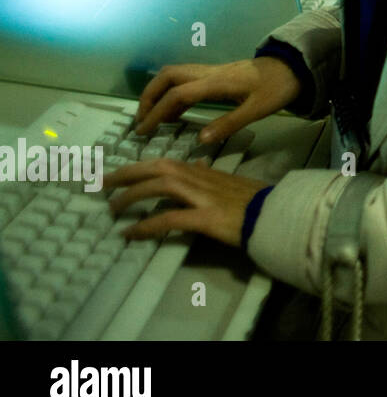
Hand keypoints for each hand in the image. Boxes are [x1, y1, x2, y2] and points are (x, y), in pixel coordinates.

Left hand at [103, 158, 271, 248]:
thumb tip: (197, 163)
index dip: (138, 167)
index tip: (116, 173)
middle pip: (158, 168)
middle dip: (126, 174)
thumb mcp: (231, 182)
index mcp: (204, 172)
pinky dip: (146, 224)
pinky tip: (131, 233)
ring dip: (132, 195)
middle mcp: (200, 179)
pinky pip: (170, 218)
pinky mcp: (206, 217)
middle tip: (101, 184)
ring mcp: (203, 197)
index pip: (165, 163)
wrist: (275, 214)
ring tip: (113, 208)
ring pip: (161, 187)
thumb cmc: (254, 201)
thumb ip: (210, 173)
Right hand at [134, 57, 301, 142]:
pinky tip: (173, 113)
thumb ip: (229, 124)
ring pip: (174, 75)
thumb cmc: (277, 88)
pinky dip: (172, 93)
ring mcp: (211, 71)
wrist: (293, 67)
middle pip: (167, 76)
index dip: (157, 112)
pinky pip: (185, 80)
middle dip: (148, 96)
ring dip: (158, 93)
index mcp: (216, 82)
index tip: (143, 131)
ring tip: (151, 119)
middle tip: (140, 121)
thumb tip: (200, 140)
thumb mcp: (257, 110)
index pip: (177, 94)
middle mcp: (209, 73)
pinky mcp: (216, 75)